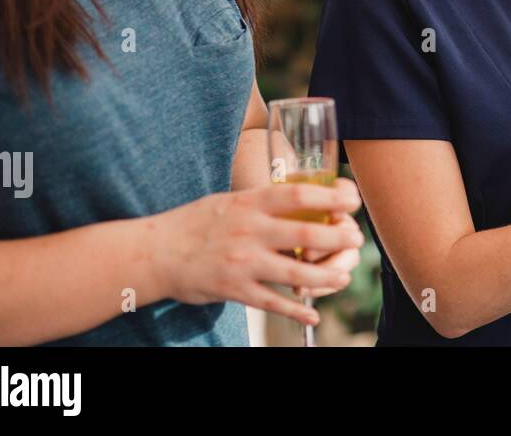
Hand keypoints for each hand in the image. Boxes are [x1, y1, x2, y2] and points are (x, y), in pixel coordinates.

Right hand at [157, 177, 363, 325]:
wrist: (154, 252)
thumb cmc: (195, 222)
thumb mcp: (229, 201)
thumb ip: (262, 202)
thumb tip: (300, 199)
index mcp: (250, 203)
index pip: (298, 195)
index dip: (330, 197)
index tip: (352, 199)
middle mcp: (250, 230)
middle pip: (307, 234)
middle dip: (339, 239)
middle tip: (356, 239)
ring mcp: (243, 262)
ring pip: (296, 273)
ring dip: (326, 277)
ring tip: (343, 278)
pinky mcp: (235, 289)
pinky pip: (273, 302)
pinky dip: (297, 310)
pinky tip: (314, 315)